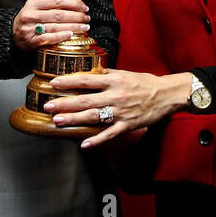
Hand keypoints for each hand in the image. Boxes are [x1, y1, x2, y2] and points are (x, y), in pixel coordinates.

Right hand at [11, 0, 90, 51]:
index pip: (57, 0)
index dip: (72, 3)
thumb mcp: (36, 8)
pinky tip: (70, 35)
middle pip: (58, 14)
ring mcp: (30, 29)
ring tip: (84, 27)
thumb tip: (76, 3)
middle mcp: (31, 15)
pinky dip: (61, 36)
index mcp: (33, 4)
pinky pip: (49, 38)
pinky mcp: (31, 41)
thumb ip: (52, 5)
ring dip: (73, 27)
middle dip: (76, 16)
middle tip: (86, 18)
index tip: (83, 6)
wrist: (11, 35)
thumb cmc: (28, 21)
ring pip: (56, 26)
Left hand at [45, 69, 191, 147]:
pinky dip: (97, 140)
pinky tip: (84, 145)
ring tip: (58, 122)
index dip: (68, 82)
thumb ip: (107, 73)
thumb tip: (90, 71)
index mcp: (114, 80)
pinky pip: (110, 134)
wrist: (167, 95)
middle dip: (64, 104)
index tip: (53, 83)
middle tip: (48, 107)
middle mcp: (115, 95)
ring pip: (93, 117)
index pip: (86, 80)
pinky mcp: (128, 125)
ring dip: (74, 120)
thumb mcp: (125, 73)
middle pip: (85, 100)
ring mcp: (121, 112)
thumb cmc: (146, 82)